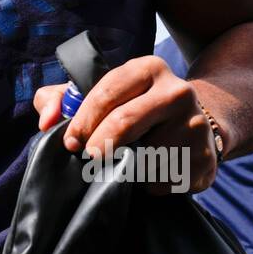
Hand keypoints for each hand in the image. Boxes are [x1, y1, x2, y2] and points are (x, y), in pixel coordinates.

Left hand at [32, 55, 217, 194]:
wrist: (194, 125)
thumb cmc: (132, 108)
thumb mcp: (97, 94)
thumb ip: (58, 99)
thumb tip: (47, 122)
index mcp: (148, 69)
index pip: (108, 93)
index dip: (84, 120)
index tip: (71, 142)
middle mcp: (178, 91)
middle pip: (126, 122)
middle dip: (99, 144)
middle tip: (89, 157)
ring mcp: (196, 125)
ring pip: (145, 156)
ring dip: (126, 168)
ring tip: (126, 162)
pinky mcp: (205, 158)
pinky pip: (164, 181)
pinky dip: (148, 185)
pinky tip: (150, 174)